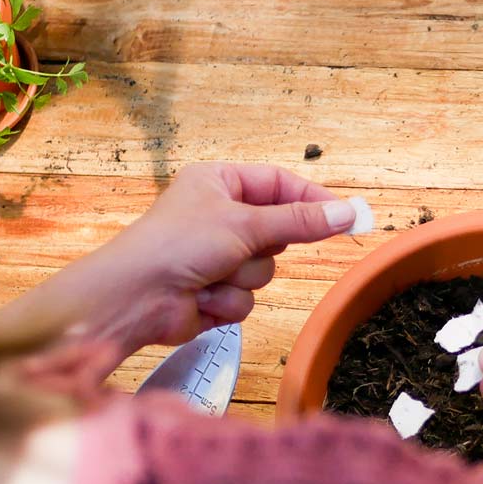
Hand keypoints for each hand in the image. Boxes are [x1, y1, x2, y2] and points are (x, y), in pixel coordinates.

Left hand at [122, 162, 355, 336]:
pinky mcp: (214, 291)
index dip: (312, 199)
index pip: (279, 184)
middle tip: (248, 246)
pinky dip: (227, 300)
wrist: (134, 298)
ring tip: (212, 275)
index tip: (347, 216)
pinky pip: (246, 297)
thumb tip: (348, 213)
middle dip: (263, 248)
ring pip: (264, 270)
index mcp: (219, 182)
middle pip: (277, 232)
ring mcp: (217, 256)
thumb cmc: (178, 244)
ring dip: (242, 278)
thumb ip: (300, 221)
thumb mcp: (246, 224)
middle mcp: (219, 216)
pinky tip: (202, 298)